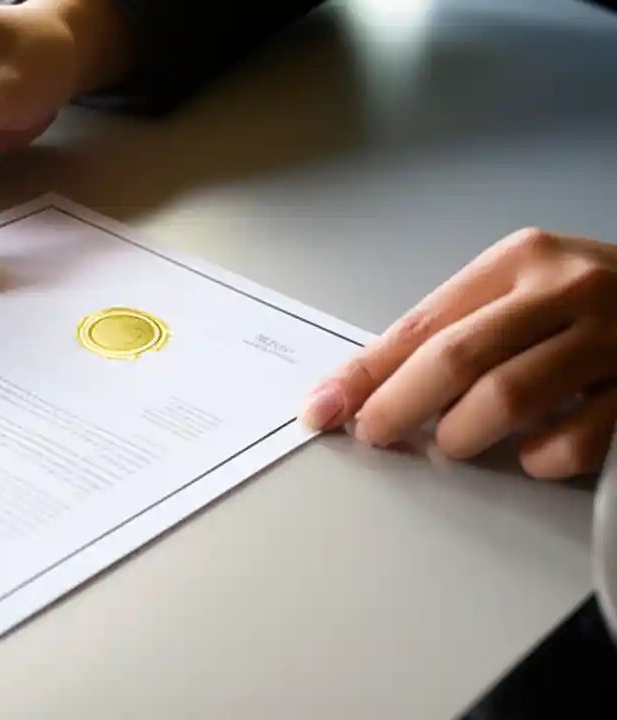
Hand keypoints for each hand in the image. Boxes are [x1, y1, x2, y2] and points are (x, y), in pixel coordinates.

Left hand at [302, 228, 616, 479]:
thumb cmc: (601, 305)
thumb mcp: (527, 295)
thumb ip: (459, 332)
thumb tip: (365, 388)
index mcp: (523, 260)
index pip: (422, 324)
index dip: (365, 374)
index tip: (321, 409)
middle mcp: (567, 289)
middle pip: (455, 358)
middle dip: (399, 406)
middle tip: (375, 435)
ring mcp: (613, 338)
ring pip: (507, 396)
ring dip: (462, 433)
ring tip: (453, 442)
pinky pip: (574, 438)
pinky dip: (537, 457)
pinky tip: (531, 453)